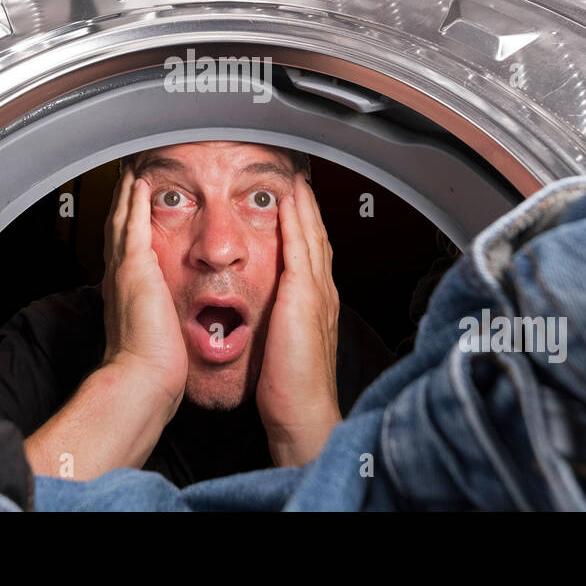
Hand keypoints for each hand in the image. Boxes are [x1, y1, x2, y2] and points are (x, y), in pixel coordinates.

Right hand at [100, 166, 187, 414]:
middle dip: (123, 200)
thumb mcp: (154, 331)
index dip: (127, 222)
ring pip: (122, 219)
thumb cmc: (152, 366)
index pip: (125, 247)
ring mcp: (124, 270)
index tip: (133, 204)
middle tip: (127, 174)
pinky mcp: (134, 268)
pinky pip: (134, 224)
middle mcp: (119, 276)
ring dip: (127, 193)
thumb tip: (167, 316)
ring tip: (132, 169)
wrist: (142, 378)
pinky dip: (135, 201)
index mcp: (125, 290)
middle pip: (117, 226)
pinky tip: (141, 183)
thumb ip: (158, 316)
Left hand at [256, 172, 341, 465]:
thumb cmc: (288, 386)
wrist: (301, 410)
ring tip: (295, 175)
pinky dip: (296, 220)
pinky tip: (288, 200)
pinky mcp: (304, 295)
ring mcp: (316, 291)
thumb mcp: (283, 342)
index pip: (311, 252)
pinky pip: (300, 247)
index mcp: (316, 302)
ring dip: (303, 202)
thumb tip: (264, 308)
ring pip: (312, 233)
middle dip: (308, 204)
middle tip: (300, 176)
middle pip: (317, 235)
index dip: (305, 223)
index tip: (295, 199)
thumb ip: (278, 319)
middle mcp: (321, 291)